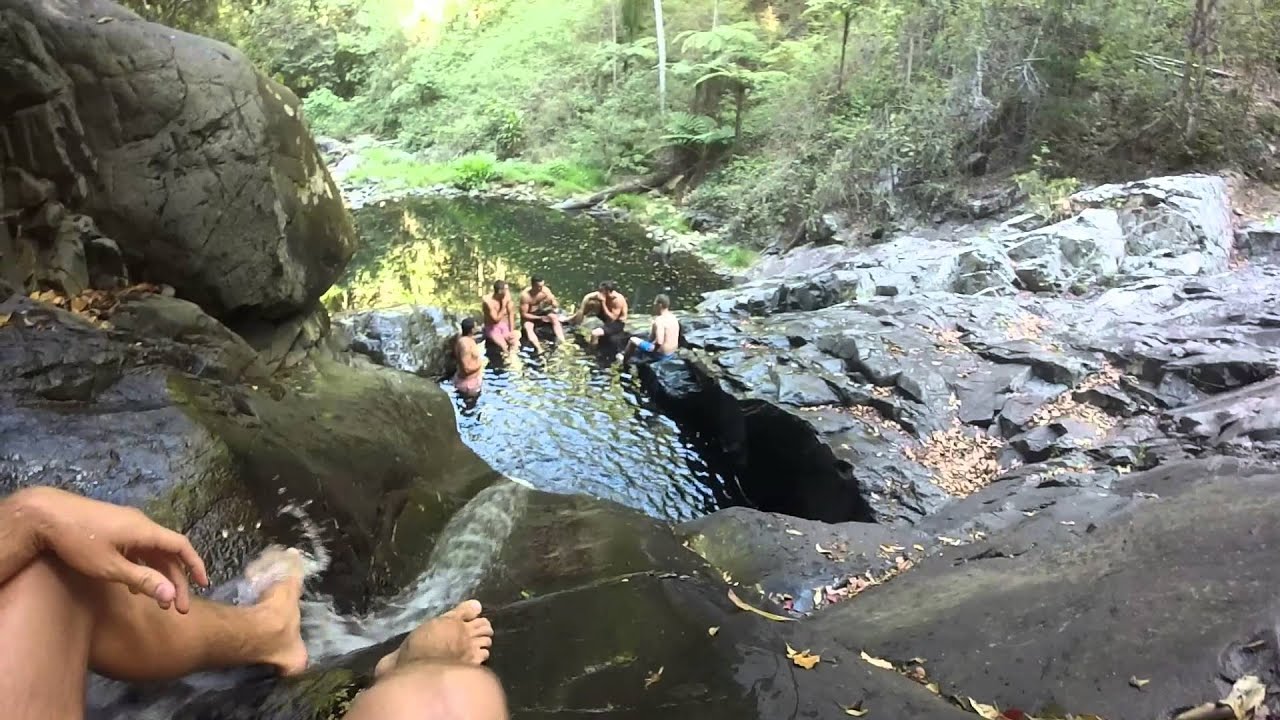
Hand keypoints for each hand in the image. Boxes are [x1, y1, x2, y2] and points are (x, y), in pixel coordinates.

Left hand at [22, 488, 208, 612]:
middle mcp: (142, 525)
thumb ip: (143, 580)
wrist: (44, 514)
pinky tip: (134, 587)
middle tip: (177, 608)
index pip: (182, 547)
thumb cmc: (78, 541)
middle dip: (176, 581)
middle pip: (168, 553)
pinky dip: (144, 568)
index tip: (203, 586)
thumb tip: (171, 595)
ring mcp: (127, 525)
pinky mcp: (114, 528)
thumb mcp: (110, 567)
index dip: (195, 566)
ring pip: (153, 553)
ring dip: (159, 576)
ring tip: (159, 602)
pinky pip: (139, 549)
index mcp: (146, 531)